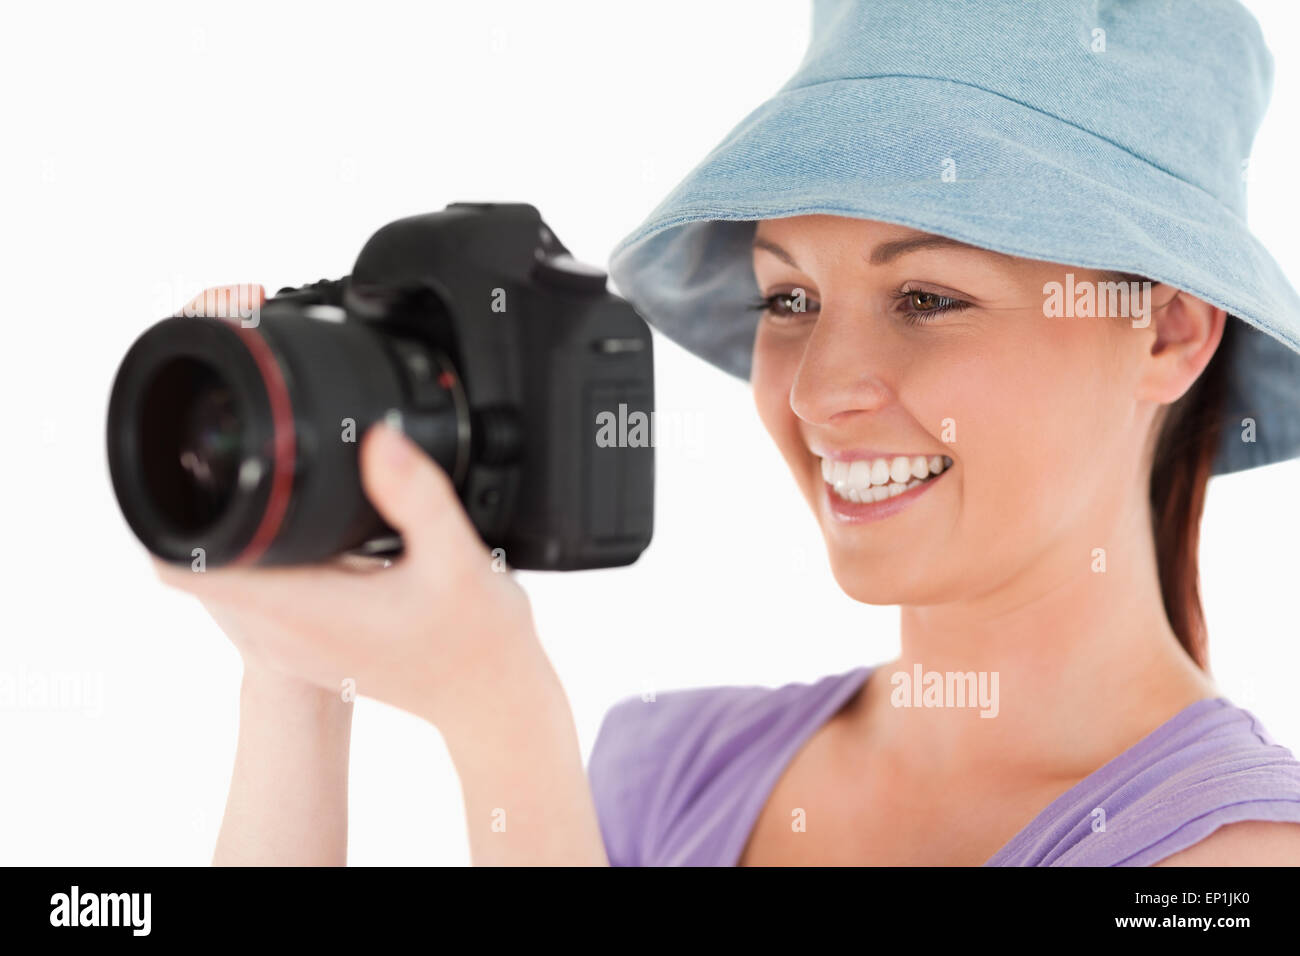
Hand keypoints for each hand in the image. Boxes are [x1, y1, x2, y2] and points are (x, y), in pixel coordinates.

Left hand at [154, 287, 550, 729]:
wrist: (493, 700)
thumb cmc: (478, 640)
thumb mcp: (458, 558)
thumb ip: (417, 494)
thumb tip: (379, 437)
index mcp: (299, 609)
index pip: (184, 565)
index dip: (173, 511)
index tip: (198, 464)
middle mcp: (282, 633)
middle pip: (195, 565)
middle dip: (206, 509)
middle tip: (248, 460)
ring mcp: (292, 646)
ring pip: (227, 580)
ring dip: (235, 537)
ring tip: (278, 493)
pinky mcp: (309, 646)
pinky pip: (258, 596)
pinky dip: (264, 561)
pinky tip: (313, 536)